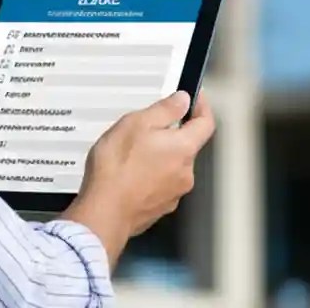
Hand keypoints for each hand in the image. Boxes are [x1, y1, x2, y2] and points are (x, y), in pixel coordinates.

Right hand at [61, 91, 215, 265]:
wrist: (103, 212)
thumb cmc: (116, 169)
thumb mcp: (137, 123)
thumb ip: (164, 110)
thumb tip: (182, 100)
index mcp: (183, 148)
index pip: (206, 123)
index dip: (201, 107)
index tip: (194, 98)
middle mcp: (185, 173)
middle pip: (187, 146)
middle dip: (171, 134)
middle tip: (146, 128)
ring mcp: (173, 193)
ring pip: (172, 166)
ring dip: (158, 157)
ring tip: (129, 154)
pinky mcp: (159, 208)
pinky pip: (160, 185)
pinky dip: (149, 177)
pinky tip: (128, 175)